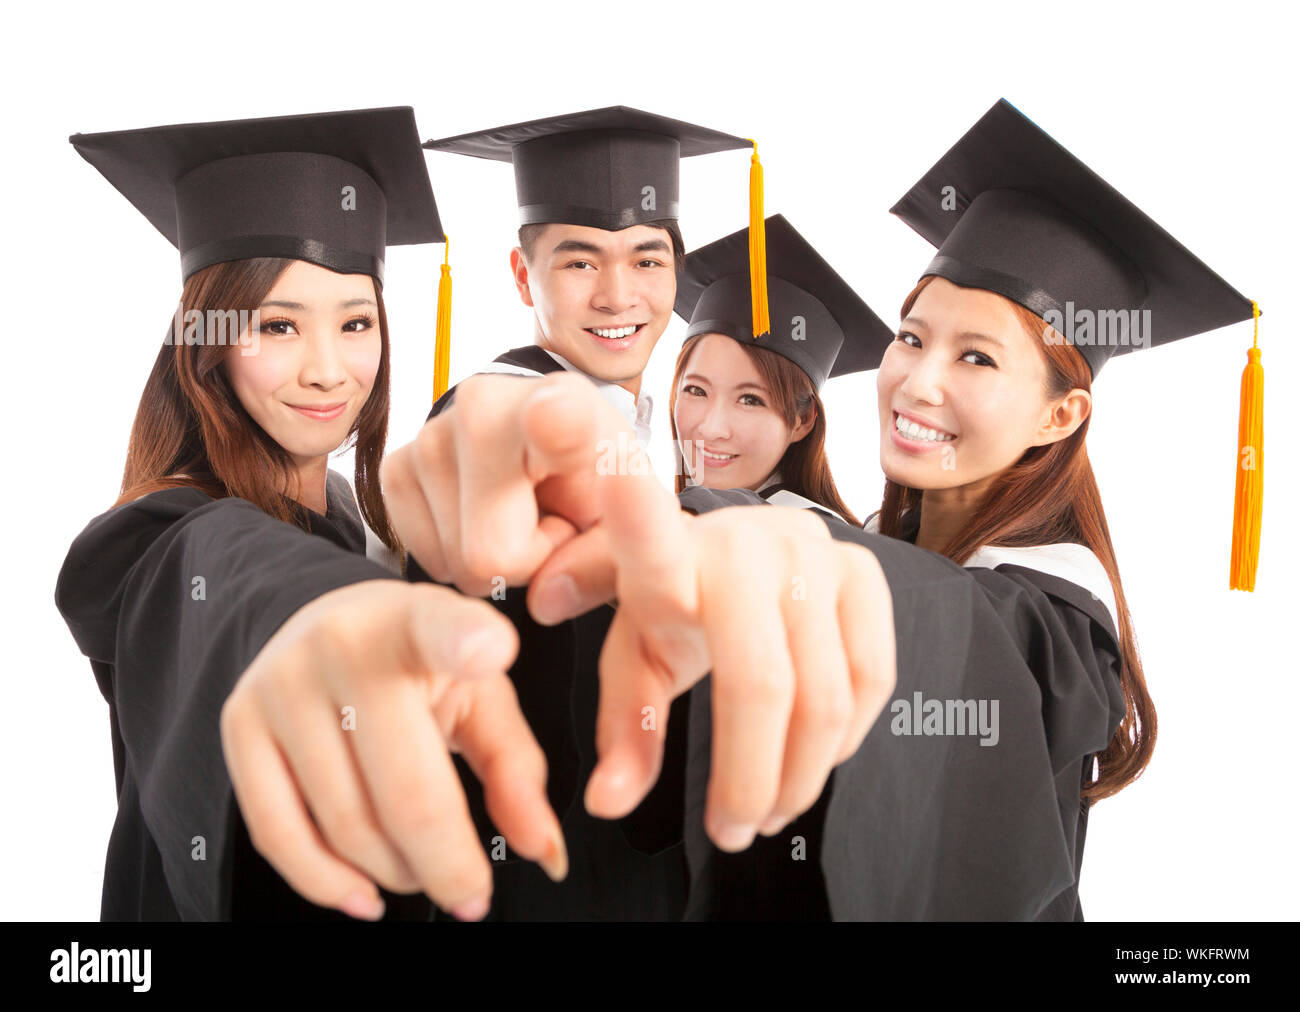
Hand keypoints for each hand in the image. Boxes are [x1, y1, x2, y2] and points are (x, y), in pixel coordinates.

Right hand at [219, 579, 566, 920]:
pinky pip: (278, 832)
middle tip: (472, 894)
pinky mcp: (239, 723)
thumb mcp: (481, 697)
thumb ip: (515, 769)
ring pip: (346, 824)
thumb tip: (544, 853)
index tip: (494, 649)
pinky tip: (364, 895)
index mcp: (419, 621)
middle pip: (404, 789)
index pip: (442, 628)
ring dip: (395, 872)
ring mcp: (281, 683)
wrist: (327, 626)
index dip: (466, 640)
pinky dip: (326, 882)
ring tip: (420, 873)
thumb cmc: (420, 668)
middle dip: (447, 864)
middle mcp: (343, 644)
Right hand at [380, 372, 654, 595]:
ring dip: (495, 555)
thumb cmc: (602, 491)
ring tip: (523, 513)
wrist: (556, 461)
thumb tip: (546, 599)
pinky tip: (486, 518)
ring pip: (456, 560)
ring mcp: (431, 434)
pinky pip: (422, 554)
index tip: (553, 415)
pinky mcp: (397, 466)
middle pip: (490, 551)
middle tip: (552, 523)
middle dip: (525, 560)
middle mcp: (486, 404)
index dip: (555, 424)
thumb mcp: (636, 534)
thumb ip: (603, 567)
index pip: (557, 417)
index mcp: (569, 406)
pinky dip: (459, 551)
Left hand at [529, 480, 896, 852]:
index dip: (630, 503)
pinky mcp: (864, 571)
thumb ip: (624, 730)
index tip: (614, 466)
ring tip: (768, 814)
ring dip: (799, 777)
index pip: (646, 531)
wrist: (744, 561)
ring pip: (826, 697)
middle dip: (749, 779)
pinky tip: (811, 762)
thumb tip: (606, 804)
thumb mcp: (636, 659)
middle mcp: (745, 543)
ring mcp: (813, 551)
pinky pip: (872, 679)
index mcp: (669, 556)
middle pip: (761, 684)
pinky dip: (843, 742)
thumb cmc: (676, 609)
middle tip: (733, 832)